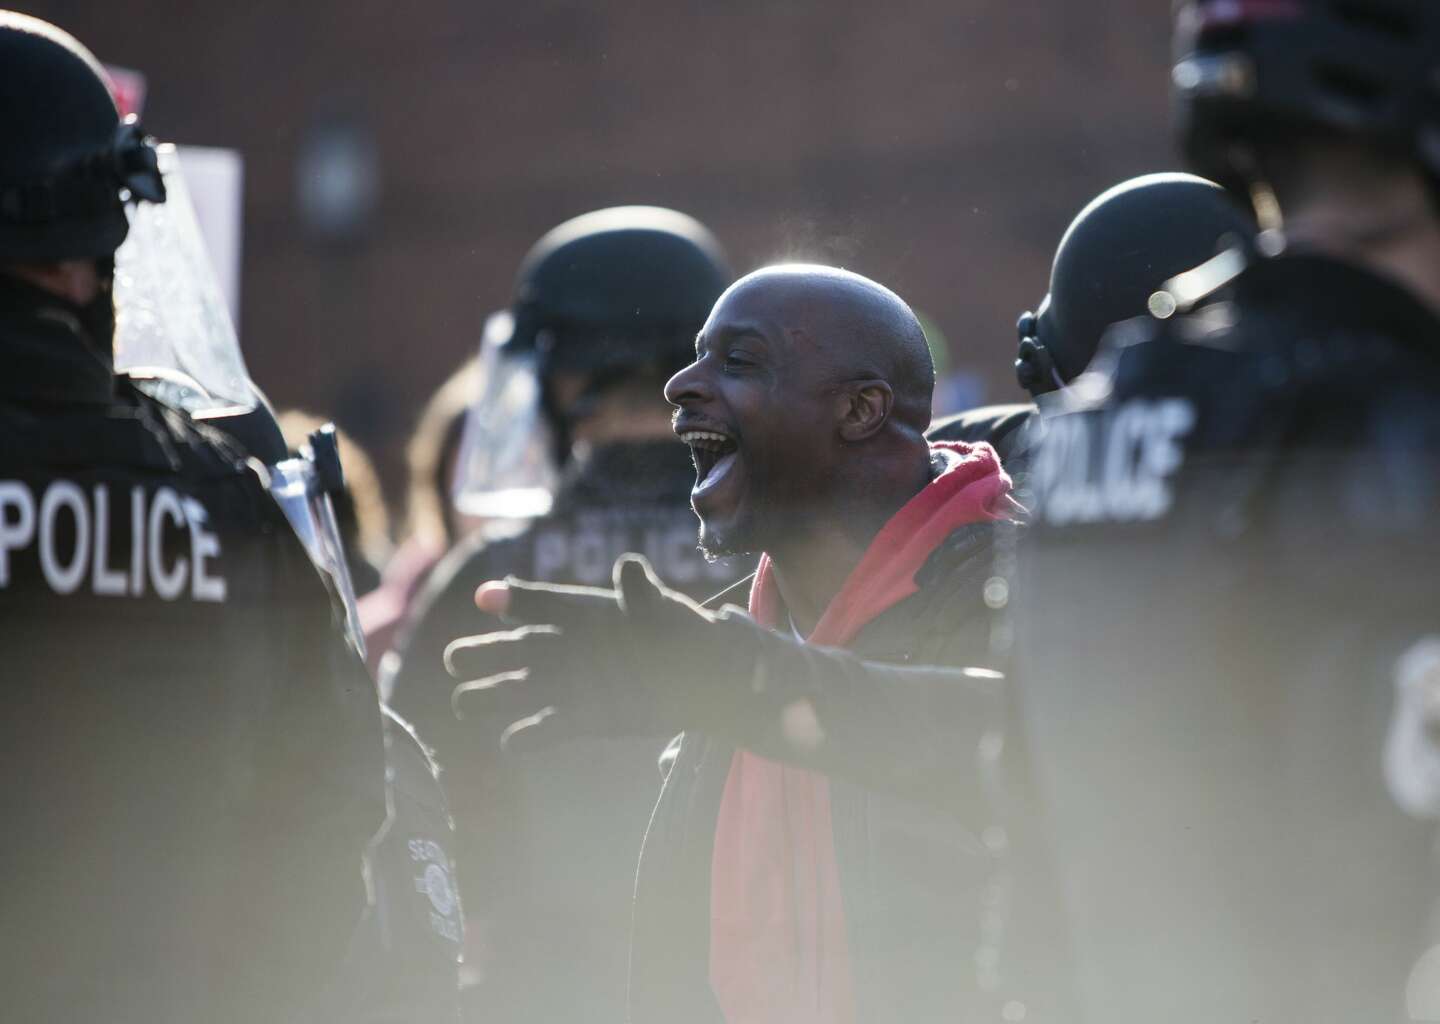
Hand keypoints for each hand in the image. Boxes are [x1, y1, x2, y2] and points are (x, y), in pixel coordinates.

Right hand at [444, 554, 742, 750]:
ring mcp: (566, 684)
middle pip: (514, 649)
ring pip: (515, 689)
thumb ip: (639, 591)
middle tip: (457, 658)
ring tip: (464, 703)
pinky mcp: (579, 719)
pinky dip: (528, 737)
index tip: (486, 597)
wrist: (696, 678)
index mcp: (578, 612)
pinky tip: (511, 742)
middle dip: (483, 653)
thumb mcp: (659, 608)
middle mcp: (563, 647)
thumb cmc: (676, 631)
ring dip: (489, 696)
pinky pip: (544, 728)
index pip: (539, 603)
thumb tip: (629, 567)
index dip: (513, 600)